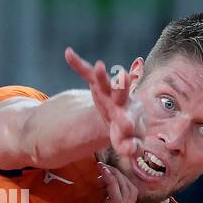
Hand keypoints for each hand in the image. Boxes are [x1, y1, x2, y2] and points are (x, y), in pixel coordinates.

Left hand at [44, 162, 137, 202]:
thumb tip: (87, 194)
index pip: (129, 196)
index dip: (120, 180)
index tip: (104, 172)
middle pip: (132, 191)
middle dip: (120, 174)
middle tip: (104, 167)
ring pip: (128, 191)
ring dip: (116, 175)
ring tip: (102, 167)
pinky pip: (117, 195)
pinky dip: (112, 180)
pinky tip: (101, 173)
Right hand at [64, 47, 145, 162]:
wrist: (123, 119)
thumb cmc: (127, 134)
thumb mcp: (127, 144)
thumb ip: (130, 147)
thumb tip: (132, 149)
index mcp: (133, 117)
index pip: (131, 122)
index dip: (129, 125)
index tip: (128, 129)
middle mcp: (124, 102)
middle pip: (123, 96)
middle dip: (121, 90)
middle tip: (122, 81)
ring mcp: (110, 92)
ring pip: (106, 82)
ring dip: (101, 75)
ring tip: (99, 66)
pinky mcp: (98, 85)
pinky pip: (88, 74)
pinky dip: (79, 65)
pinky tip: (69, 53)